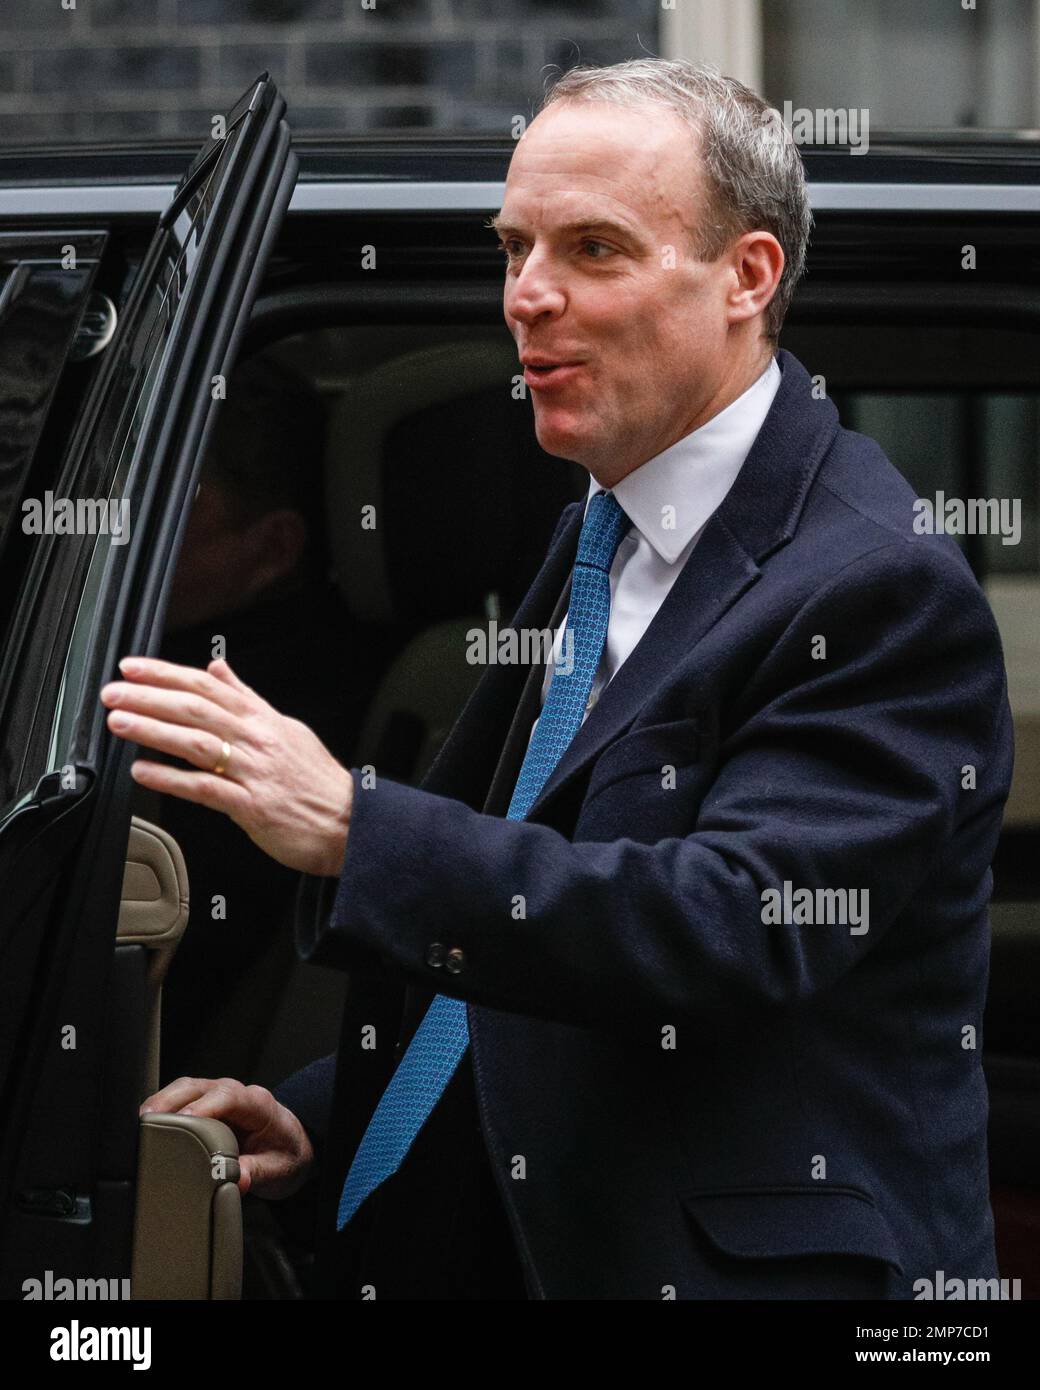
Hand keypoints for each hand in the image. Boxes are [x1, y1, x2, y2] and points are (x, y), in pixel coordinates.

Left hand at [100, 656, 351, 876]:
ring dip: (153, 731)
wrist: (350, 823)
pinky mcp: (252, 806)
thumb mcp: (286, 728)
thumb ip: (248, 698)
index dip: (167, 674)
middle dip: (150, 697)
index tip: (134, 668)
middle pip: (197, 709)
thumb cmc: (318, 781)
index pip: (208, 686)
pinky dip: (172, 779)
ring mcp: (254, 772)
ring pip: (197, 743)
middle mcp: (257, 740)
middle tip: (114, 692)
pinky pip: (205, 788)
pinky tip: (144, 772)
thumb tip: (219, 668)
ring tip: (120, 723)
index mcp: (263, 720)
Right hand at [140, 1077, 314, 1199]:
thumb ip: (257, 1172)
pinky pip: (180, 1098)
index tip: (181, 1123)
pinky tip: (146, 1126)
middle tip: (145, 1126)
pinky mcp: (204, 1103)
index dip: (202, 1107)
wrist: (291, 1145)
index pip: (227, 1096)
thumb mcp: (278, 1169)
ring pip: (184, 1089)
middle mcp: (235, 1093)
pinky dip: (162, 1109)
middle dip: (170, 1103)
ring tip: (139, 1126)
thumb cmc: (284, 1153)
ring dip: (161, 1104)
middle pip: (197, 1087)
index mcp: (256, 1103)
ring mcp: (217, 1095)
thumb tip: (237, 1181)